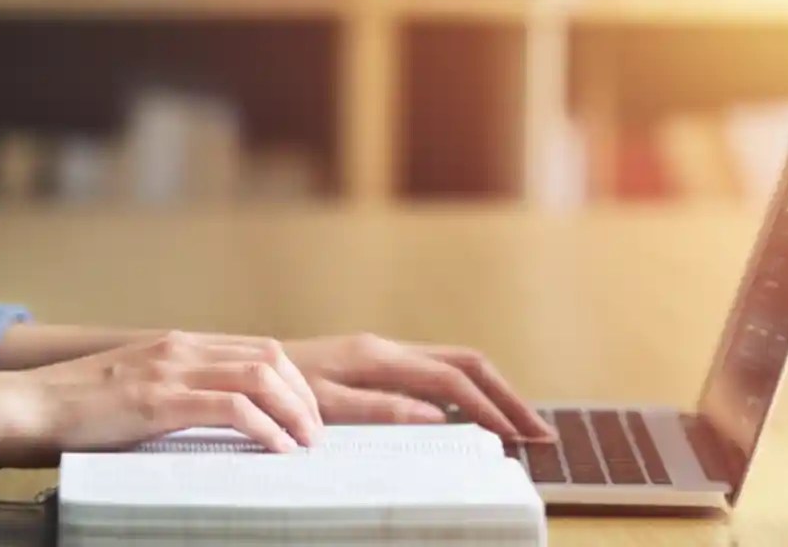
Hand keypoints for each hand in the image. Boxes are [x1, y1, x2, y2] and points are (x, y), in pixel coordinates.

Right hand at [13, 331, 322, 463]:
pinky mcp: (160, 400)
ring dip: (292, 412)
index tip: (306, 413)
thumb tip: (216, 415)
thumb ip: (176, 391)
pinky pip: (231, 408)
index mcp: (179, 344)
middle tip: (315, 434)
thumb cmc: (76, 408)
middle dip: (303, 396)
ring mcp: (171, 370)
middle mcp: (182, 348)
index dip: (292, 380)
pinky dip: (264, 428)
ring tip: (305, 444)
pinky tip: (276, 448)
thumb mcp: (137, 388)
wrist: (27, 406)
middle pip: (269, 358)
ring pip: (259, 378)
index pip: (258, 349)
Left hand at [283, 334, 554, 440]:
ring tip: (521, 427)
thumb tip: (437, 412)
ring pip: (457, 365)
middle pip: (468, 363)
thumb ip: (380, 408)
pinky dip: (468, 394)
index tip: (519, 436)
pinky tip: (477, 417)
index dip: (491, 407)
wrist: (246, 369)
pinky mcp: (379, 365)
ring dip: (494, 394)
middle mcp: (389, 350)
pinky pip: (437, 374)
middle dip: (508, 396)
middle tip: (541, 434)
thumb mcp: (325, 404)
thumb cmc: (278, 391)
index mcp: (380, 357)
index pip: (453, 378)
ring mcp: (386, 355)